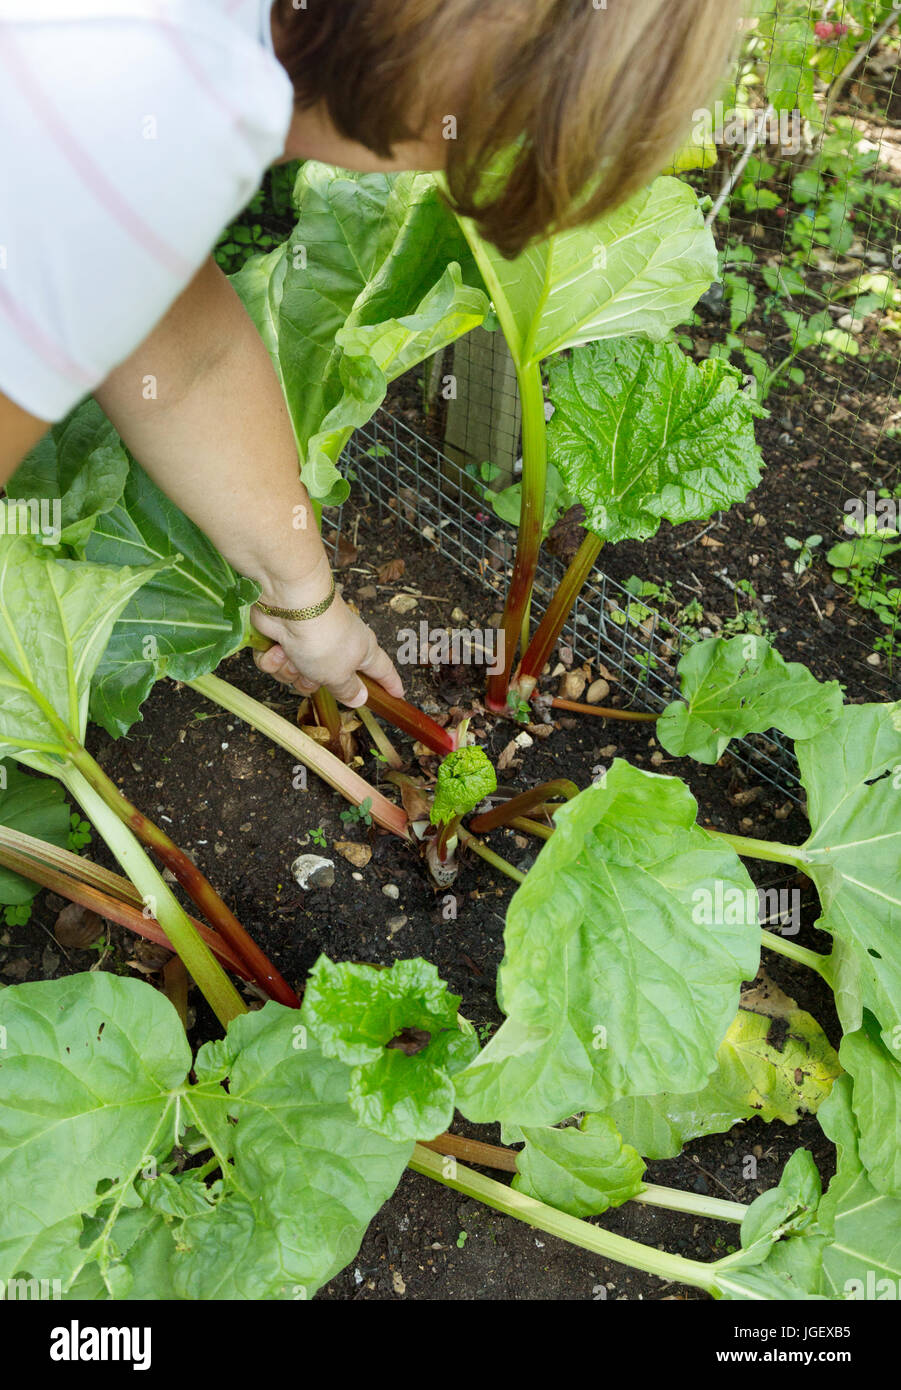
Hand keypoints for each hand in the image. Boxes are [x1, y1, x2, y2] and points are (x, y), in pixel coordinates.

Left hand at [251, 569, 403, 707]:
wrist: (289, 606)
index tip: (398, 694)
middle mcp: (337, 646)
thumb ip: (348, 690)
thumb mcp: (339, 674)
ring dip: (290, 671)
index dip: (390, 684)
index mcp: (361, 652)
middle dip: (312, 684)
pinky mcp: (284, 635)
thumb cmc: (323, 640)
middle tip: (311, 676)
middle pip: (327, 681)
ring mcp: (309, 640)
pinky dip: (274, 659)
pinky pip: (278, 662)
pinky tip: (276, 649)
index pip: (382, 671)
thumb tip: (360, 698)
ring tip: (291, 656)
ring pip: (297, 674)